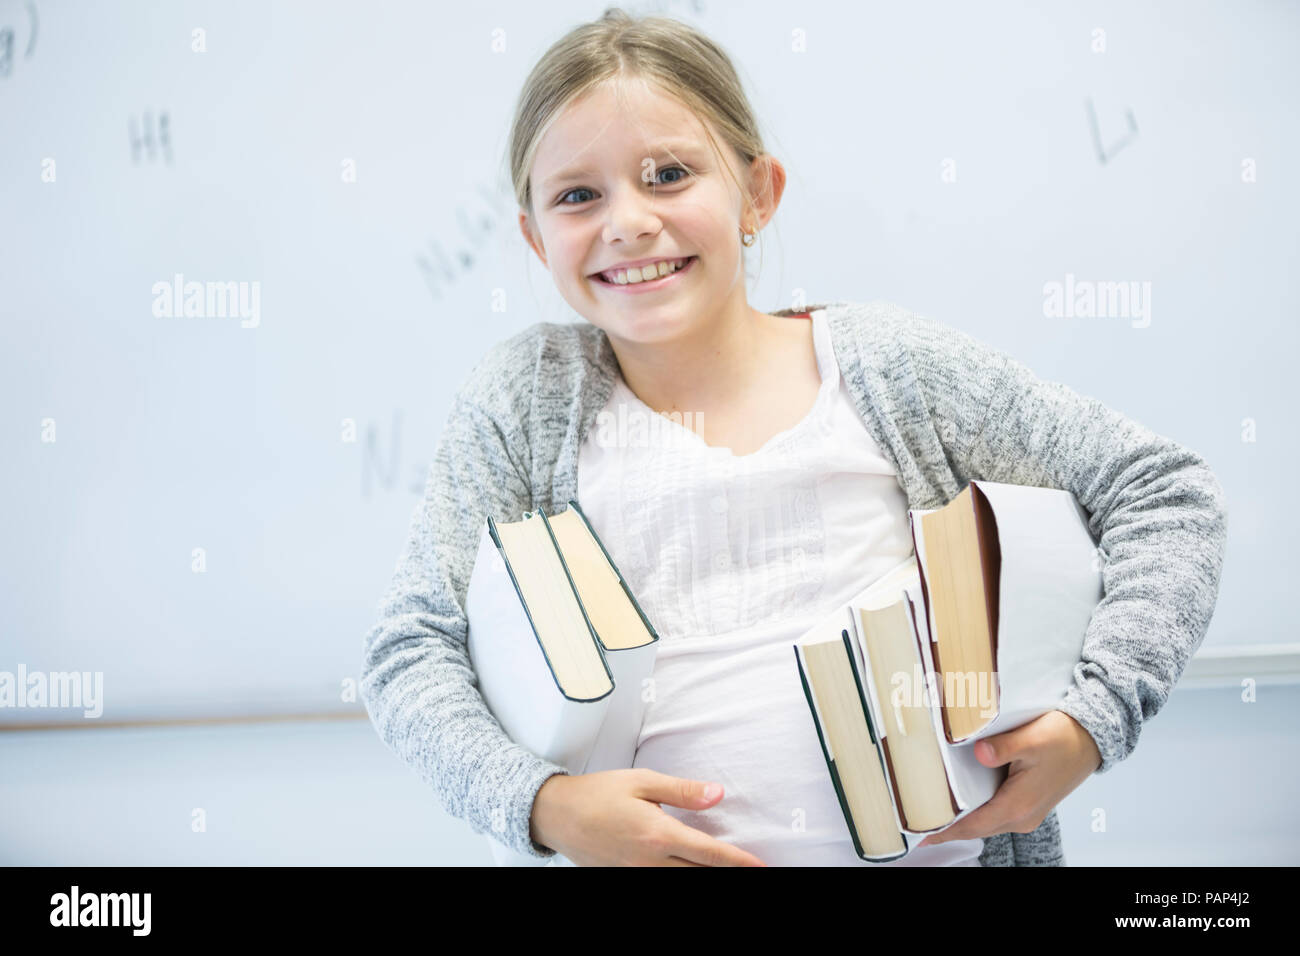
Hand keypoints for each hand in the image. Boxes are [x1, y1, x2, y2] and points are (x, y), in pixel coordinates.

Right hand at [530, 768, 767, 865]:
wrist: (555, 815)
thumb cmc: (597, 794)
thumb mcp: (642, 781)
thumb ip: (682, 791)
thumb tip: (717, 794)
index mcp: (658, 835)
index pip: (710, 854)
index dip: (739, 862)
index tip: (761, 866)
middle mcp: (649, 862)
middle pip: (699, 875)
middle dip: (727, 874)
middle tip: (752, 871)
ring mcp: (636, 876)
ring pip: (680, 885)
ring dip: (703, 877)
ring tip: (724, 871)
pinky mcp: (625, 880)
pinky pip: (658, 884)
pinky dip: (678, 879)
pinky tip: (687, 871)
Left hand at [916, 709, 1100, 846]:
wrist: (1092, 739)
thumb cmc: (1064, 738)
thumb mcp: (1032, 738)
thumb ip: (1003, 747)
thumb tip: (978, 752)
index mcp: (1019, 805)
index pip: (973, 825)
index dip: (945, 831)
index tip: (921, 834)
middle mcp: (1023, 816)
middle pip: (977, 828)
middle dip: (949, 828)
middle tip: (919, 820)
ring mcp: (1028, 813)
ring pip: (987, 823)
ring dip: (963, 821)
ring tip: (935, 812)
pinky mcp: (1030, 805)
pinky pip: (997, 815)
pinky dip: (978, 813)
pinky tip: (964, 801)